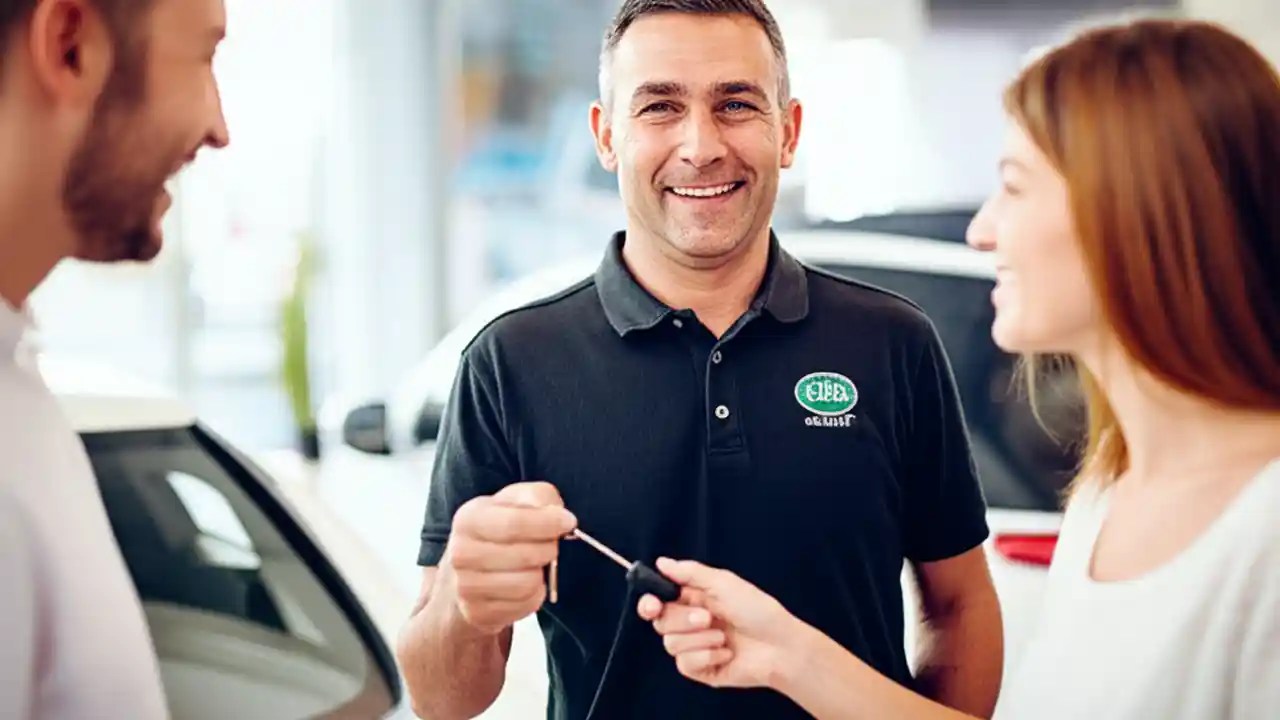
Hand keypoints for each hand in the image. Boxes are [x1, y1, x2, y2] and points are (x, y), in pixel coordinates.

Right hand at [445, 482, 575, 634]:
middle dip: (548, 549)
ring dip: (541, 573)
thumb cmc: (499, 531)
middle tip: (550, 545)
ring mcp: (466, 587)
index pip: (515, 523)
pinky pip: (525, 604)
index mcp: (469, 519)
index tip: (568, 521)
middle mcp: (461, 553)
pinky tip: (527, 584)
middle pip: (525, 555)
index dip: (548, 523)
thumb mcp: (515, 502)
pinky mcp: (479, 613)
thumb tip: (558, 514)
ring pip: (527, 583)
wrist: (468, 573)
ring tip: (536, 565)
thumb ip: (537, 497)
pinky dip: (535, 594)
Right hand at [637, 558, 804, 689]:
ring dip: (700, 639)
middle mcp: (690, 623)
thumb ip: (689, 572)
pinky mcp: (700, 669)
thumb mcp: (724, 583)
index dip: (648, 603)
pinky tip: (725, 653)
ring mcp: (694, 647)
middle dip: (683, 619)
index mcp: (693, 599)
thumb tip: (662, 562)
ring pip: (670, 644)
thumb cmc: (759, 611)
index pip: (657, 601)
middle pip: (660, 622)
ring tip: (724, 636)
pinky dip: (706, 656)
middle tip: (707, 617)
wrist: (780, 646)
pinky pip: (684, 663)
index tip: (652, 605)